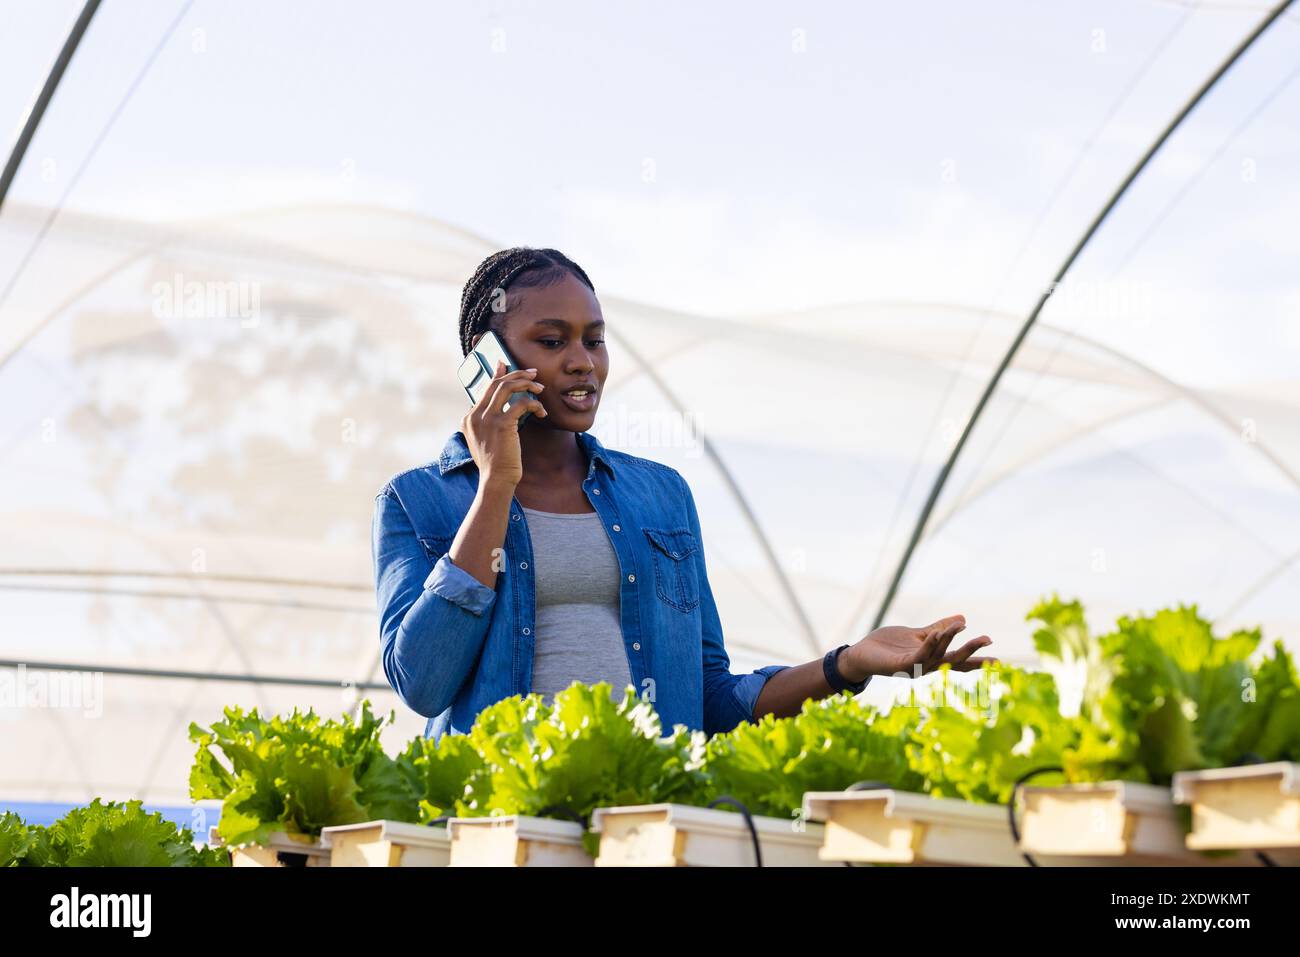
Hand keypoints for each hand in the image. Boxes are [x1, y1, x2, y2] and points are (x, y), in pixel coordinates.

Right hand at [462, 359, 547, 488]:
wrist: (495, 480)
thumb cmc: (495, 464)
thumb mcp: (486, 440)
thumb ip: (488, 423)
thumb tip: (504, 409)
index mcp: (469, 418)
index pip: (485, 388)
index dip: (498, 374)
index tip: (507, 364)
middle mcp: (474, 415)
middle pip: (496, 383)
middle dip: (516, 374)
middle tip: (533, 373)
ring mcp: (486, 419)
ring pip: (507, 387)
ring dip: (527, 384)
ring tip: (540, 388)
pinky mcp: (501, 424)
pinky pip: (521, 404)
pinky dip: (534, 404)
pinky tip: (542, 411)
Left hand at [839, 614, 995, 680]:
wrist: (861, 654)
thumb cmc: (888, 646)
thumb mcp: (918, 634)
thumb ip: (939, 627)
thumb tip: (963, 618)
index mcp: (932, 659)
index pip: (958, 661)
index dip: (977, 661)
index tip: (999, 661)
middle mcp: (926, 667)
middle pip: (954, 660)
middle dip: (971, 652)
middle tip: (988, 640)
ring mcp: (914, 668)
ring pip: (937, 655)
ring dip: (948, 640)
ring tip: (960, 627)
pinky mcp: (901, 666)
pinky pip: (918, 656)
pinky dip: (929, 645)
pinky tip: (936, 634)